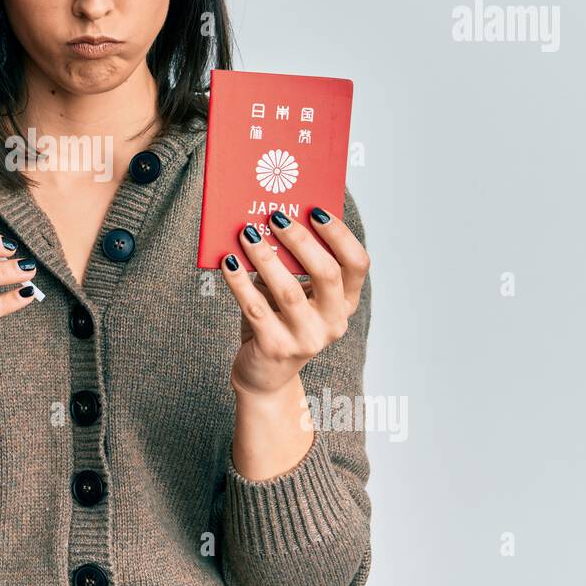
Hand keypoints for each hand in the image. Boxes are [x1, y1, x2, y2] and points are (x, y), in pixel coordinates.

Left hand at [219, 207, 368, 403]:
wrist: (264, 374)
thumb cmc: (279, 321)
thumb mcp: (294, 292)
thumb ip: (292, 264)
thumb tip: (271, 220)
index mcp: (344, 302)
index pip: (357, 264)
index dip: (340, 235)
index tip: (316, 211)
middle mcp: (333, 322)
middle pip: (327, 274)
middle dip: (300, 240)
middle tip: (276, 217)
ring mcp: (307, 338)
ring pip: (288, 291)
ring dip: (265, 257)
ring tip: (247, 234)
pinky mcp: (276, 348)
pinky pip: (255, 308)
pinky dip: (239, 282)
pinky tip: (227, 262)